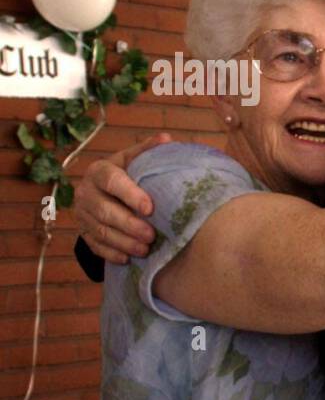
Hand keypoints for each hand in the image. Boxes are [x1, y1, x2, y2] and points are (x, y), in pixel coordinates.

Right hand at [75, 133, 171, 263]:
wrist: (104, 191)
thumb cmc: (128, 174)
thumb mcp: (135, 160)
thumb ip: (148, 151)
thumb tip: (166, 139)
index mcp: (99, 171)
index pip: (112, 182)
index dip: (130, 195)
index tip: (150, 208)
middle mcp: (86, 191)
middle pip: (104, 211)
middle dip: (129, 225)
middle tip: (151, 236)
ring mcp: (82, 213)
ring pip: (100, 230)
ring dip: (123, 242)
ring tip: (145, 250)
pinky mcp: (83, 231)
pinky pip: (95, 245)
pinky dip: (111, 253)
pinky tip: (127, 259)